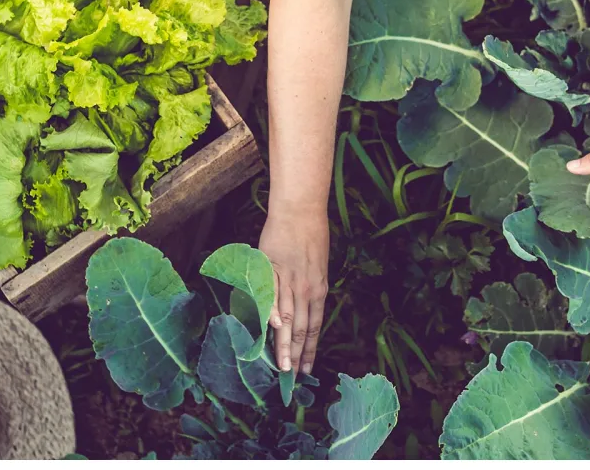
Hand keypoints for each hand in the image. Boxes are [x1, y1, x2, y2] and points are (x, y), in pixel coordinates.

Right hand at [258, 203, 329, 374]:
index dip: (311, 349)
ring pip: (287, 318)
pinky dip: (271, 313)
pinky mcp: (272, 269)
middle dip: (297, 355)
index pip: (315, 326)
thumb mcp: (318, 266)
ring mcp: (289, 280)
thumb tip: (305, 310)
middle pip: (301, 328)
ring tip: (281, 366)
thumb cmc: (310, 236)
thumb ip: (311, 289)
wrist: (299, 210)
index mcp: (319, 289)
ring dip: (284, 344)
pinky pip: (270, 296)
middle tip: (292, 378)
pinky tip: (271, 330)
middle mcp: (306, 288)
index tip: (307, 369)